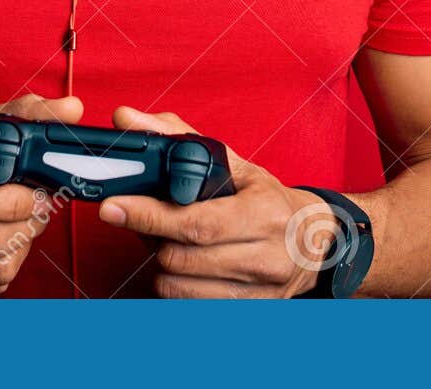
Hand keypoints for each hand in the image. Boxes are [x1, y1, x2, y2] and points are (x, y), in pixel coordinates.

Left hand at [96, 106, 339, 297]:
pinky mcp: (247, 312)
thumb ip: (176, 137)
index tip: (113, 207)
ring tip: (165, 238)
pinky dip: (173, 284)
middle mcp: (265, 257)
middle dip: (149, 236)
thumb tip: (125, 118)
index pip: (197, 223)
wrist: (317, 242)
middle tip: (141, 217)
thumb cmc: (266, 198)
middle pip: (180, 257)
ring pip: (177, 285)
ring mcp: (258, 292)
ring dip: (158, 261)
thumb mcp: (232, 162)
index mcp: (264, 213)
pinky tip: (180, 263)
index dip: (150, 216)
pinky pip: (188, 306)